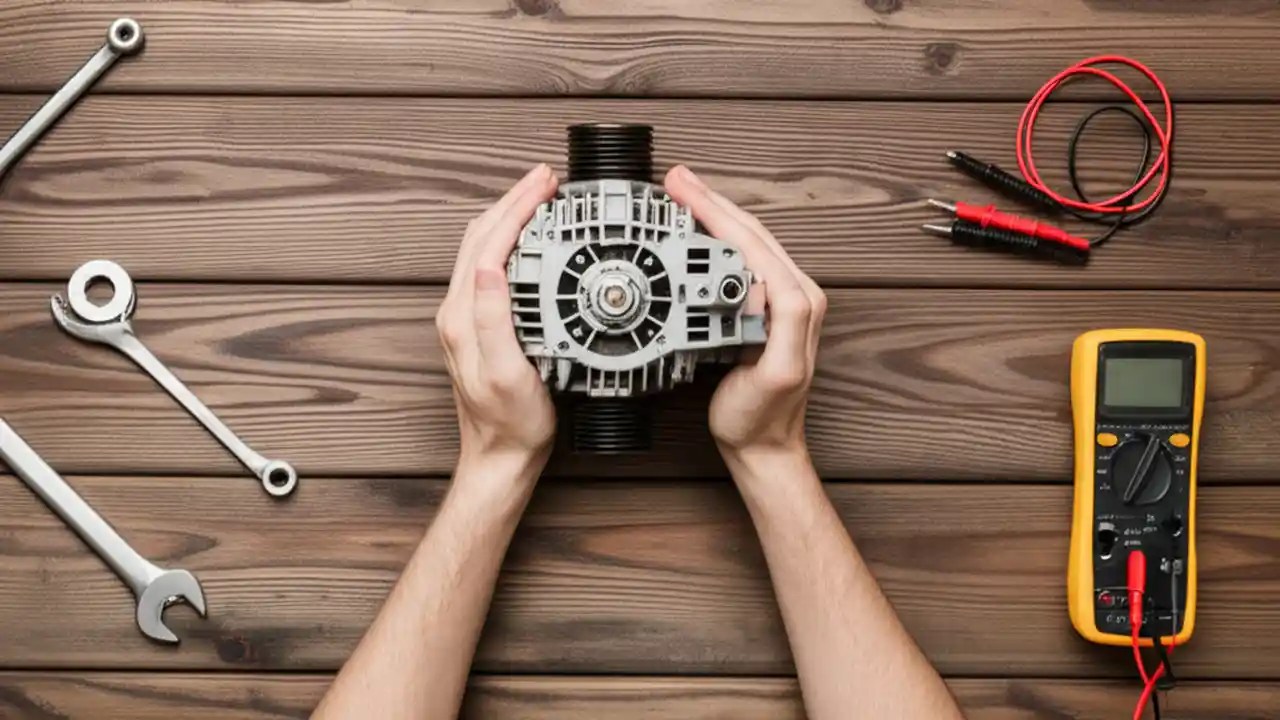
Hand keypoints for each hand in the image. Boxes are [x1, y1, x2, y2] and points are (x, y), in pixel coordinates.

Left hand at [436, 164, 558, 479]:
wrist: (500, 456)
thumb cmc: (510, 423)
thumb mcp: (507, 373)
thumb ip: (493, 319)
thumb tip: (490, 266)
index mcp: (462, 316)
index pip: (488, 242)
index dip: (516, 207)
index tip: (545, 185)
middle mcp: (457, 311)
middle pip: (481, 236)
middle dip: (513, 200)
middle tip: (547, 179)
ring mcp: (464, 316)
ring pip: (483, 247)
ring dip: (510, 215)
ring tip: (540, 197)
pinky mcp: (477, 324)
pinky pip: (490, 266)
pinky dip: (511, 240)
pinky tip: (531, 239)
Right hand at [664, 165, 826, 467]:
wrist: (762, 444)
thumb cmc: (762, 416)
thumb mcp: (777, 372)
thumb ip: (782, 322)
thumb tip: (764, 280)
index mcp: (799, 301)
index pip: (752, 241)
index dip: (715, 211)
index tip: (684, 190)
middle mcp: (796, 293)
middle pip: (750, 231)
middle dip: (711, 201)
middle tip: (676, 179)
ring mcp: (781, 299)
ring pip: (745, 240)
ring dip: (713, 212)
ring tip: (683, 193)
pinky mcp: (764, 308)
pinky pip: (739, 259)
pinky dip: (715, 237)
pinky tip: (695, 229)